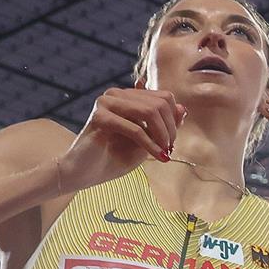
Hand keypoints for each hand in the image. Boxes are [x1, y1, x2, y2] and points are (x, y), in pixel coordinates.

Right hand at [51, 87, 182, 193]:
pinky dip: (150, 145)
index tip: (171, 142)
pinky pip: (135, 128)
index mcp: (127, 97)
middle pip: (160, 103)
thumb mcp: (147, 141)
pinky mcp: (99, 117)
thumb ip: (163, 125)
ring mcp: (106, 103)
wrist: (84, 174)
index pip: (164, 97)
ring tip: (164, 152)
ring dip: (162, 135)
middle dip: (170, 129)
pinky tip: (157, 157)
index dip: (174, 120)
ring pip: (149, 112)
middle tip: (169, 149)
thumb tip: (184, 109)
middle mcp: (116, 95)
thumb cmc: (114, 157)